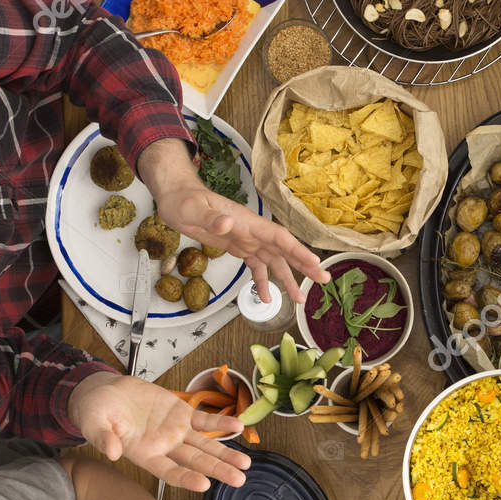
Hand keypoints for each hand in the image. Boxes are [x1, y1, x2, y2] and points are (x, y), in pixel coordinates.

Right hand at [68, 372, 249, 491]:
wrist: (105, 394)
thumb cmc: (96, 413)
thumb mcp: (93, 424)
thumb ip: (103, 438)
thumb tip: (111, 452)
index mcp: (144, 455)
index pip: (169, 472)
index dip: (186, 479)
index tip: (204, 485)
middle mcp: (164, 447)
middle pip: (195, 462)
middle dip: (218, 470)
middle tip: (239, 480)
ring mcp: (175, 432)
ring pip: (205, 445)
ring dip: (225, 453)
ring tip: (246, 463)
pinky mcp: (180, 414)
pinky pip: (204, 421)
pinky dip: (220, 424)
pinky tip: (237, 426)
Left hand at [153, 179, 328, 303]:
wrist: (177, 199)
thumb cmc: (186, 202)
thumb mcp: (195, 210)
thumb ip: (213, 218)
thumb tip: (228, 225)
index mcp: (249, 223)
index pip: (280, 238)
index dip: (298, 251)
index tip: (315, 264)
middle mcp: (253, 233)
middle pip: (285, 251)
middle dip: (304, 266)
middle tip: (323, 280)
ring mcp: (247, 241)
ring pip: (274, 262)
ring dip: (288, 280)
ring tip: (300, 300)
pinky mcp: (239, 248)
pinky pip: (257, 267)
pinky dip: (262, 282)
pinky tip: (265, 298)